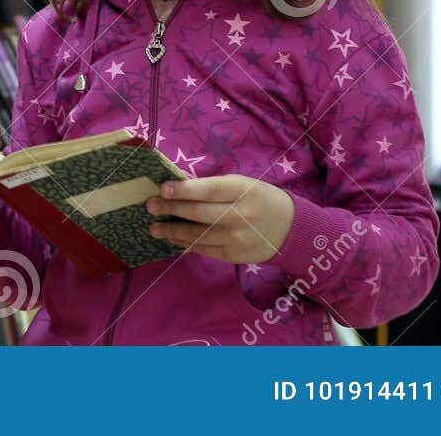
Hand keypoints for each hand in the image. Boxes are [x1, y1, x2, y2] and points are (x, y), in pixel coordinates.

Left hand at [144, 175, 295, 264]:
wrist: (290, 228)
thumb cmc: (259, 199)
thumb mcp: (242, 184)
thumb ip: (213, 187)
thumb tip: (178, 186)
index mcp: (242, 191)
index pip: (208, 190)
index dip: (184, 190)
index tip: (163, 189)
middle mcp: (240, 216)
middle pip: (199, 213)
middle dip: (171, 210)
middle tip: (150, 206)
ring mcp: (237, 239)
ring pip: (198, 235)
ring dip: (173, 231)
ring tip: (154, 228)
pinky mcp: (234, 256)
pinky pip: (204, 249)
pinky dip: (186, 244)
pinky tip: (173, 238)